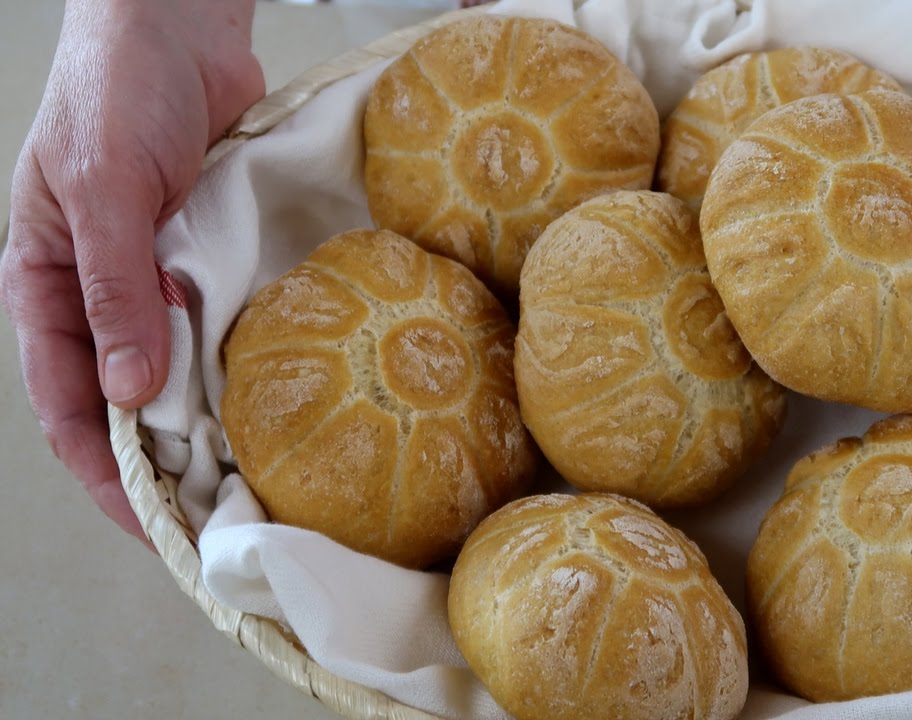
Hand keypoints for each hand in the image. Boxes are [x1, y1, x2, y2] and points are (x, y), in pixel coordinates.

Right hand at [0, 0, 262, 541]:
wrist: (178, 25)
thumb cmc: (116, 90)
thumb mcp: (102, 192)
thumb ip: (115, 290)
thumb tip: (131, 393)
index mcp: (47, 286)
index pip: (66, 404)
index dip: (105, 472)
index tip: (153, 523)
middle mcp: (105, 295)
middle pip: (131, 404)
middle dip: (168, 462)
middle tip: (223, 517)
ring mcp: (163, 280)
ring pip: (184, 372)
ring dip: (215, 422)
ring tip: (261, 477)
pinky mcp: (212, 260)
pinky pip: (226, 326)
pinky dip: (246, 365)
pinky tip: (283, 400)